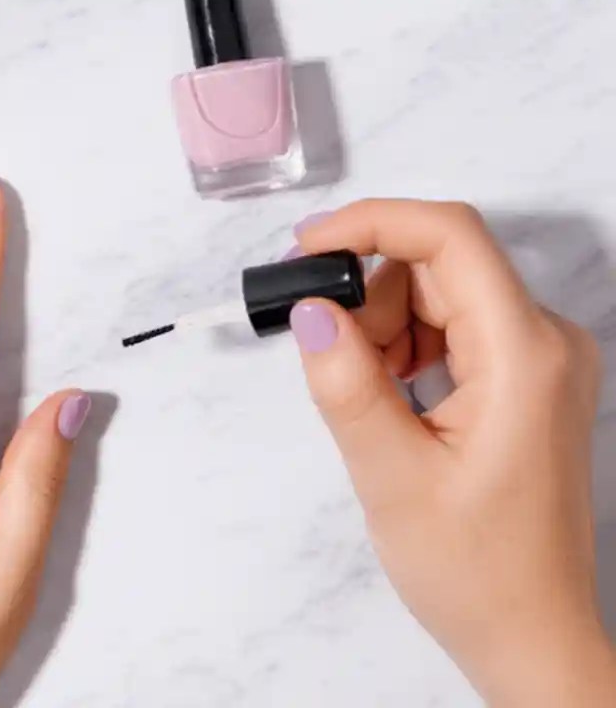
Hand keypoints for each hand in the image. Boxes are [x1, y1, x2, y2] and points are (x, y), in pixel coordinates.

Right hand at [291, 200, 613, 705]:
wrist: (529, 631)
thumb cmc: (475, 569)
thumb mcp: (391, 476)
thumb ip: (346, 384)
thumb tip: (309, 310)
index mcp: (524, 356)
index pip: (450, 236)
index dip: (371, 223)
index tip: (307, 249)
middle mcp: (546, 342)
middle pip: (441, 263)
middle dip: (369, 295)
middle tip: (333, 361)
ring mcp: (540, 359)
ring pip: (442, 293)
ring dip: (384, 326)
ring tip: (368, 400)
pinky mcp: (525, 379)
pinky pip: (454, 328)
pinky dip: (407, 348)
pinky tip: (392, 401)